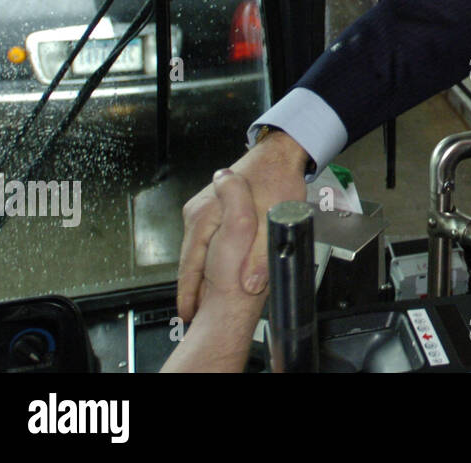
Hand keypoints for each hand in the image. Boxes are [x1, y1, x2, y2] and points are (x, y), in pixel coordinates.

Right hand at [162, 169, 266, 371]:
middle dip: (194, 288)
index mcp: (205, 216)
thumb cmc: (278, 179)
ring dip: (201, 275)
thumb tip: (251, 284)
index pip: (190, 264)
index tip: (190, 314)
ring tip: (204, 302)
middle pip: (190, 260)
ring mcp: (200, 211)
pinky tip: (215, 274)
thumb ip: (261, 254)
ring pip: (197, 252)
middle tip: (196, 315)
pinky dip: (208, 259)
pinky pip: (205, 242)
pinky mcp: (209, 211)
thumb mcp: (276, 218)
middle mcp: (196, 213)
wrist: (280, 155)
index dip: (190, 292)